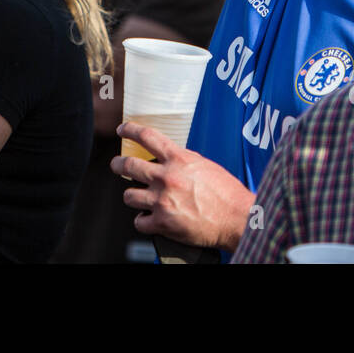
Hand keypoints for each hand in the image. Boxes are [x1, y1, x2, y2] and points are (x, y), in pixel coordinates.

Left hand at [110, 122, 255, 252]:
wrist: (237, 218)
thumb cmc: (227, 193)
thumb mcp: (204, 165)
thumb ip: (183, 161)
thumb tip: (168, 159)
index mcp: (178, 160)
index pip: (147, 136)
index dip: (130, 130)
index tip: (122, 130)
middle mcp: (166, 177)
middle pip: (128, 166)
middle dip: (117, 165)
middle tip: (115, 165)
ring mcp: (162, 200)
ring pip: (129, 195)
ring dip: (132, 196)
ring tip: (137, 197)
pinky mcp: (163, 223)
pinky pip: (139, 222)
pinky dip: (142, 221)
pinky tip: (148, 219)